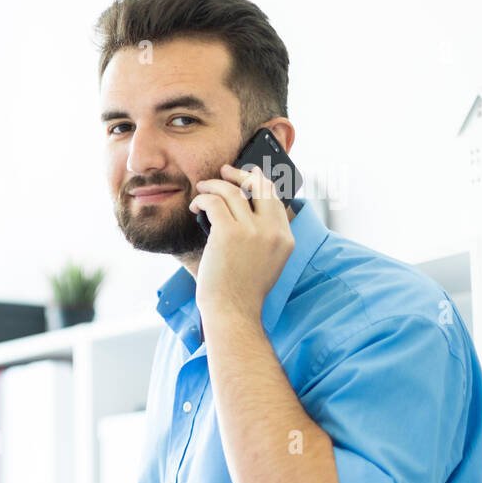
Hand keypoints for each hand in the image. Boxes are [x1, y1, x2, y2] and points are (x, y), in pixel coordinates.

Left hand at [188, 163, 294, 328]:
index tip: (248, 175)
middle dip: (241, 174)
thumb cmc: (242, 291)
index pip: (276, 198)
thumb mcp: (267, 263)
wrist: (233, 311)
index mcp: (285, 238)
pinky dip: (203, 199)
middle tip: (224, 171)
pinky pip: (215, 202)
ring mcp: (253, 231)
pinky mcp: (229, 233)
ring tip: (202, 188)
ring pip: (233, 191)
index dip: (260, 182)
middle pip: (261, 186)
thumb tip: (247, 213)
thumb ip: (265, 238)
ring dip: (215, 185)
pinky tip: (196, 206)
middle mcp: (273, 231)